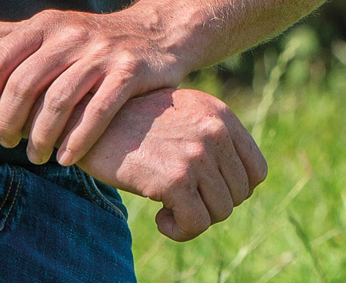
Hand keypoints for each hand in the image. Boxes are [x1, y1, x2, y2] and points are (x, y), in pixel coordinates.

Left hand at [0, 6, 184, 165]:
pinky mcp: (130, 71)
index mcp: (46, 24)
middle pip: (25, 84)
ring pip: (59, 102)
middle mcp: (72, 34)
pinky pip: (97, 111)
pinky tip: (67, 158)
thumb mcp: (46, 28)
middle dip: (8, 123)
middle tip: (5, 144)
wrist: (157, 33)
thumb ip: (1, 31)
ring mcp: (102, 52)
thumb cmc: (88, 40)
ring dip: (41, 138)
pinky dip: (77, 140)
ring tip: (36, 158)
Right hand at [78, 88, 266, 241]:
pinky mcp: (175, 179)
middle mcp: (214, 131)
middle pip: (239, 196)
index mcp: (220, 115)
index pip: (256, 171)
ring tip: (167, 205)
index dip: (233, 190)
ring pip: (220, 213)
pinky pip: (196, 224)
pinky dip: (179, 231)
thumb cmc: (132, 122)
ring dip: (194, 218)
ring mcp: (196, 154)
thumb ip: (212, 137)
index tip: (205, 192)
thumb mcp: (182, 114)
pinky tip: (159, 217)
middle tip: (181, 199)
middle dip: (210, 205)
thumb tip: (242, 184)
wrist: (88, 119)